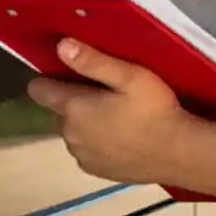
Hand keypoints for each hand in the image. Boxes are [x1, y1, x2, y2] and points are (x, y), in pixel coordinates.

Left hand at [27, 38, 191, 184]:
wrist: (177, 153)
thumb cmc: (155, 109)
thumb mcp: (130, 77)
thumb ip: (93, 62)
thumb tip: (60, 46)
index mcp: (73, 108)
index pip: (38, 90)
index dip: (49, 79)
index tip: (70, 74)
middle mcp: (68, 134)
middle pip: (58, 111)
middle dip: (74, 101)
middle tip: (106, 94)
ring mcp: (80, 155)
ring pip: (72, 131)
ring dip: (84, 123)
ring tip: (116, 118)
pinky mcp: (94, 170)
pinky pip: (85, 150)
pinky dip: (95, 143)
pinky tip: (120, 139)